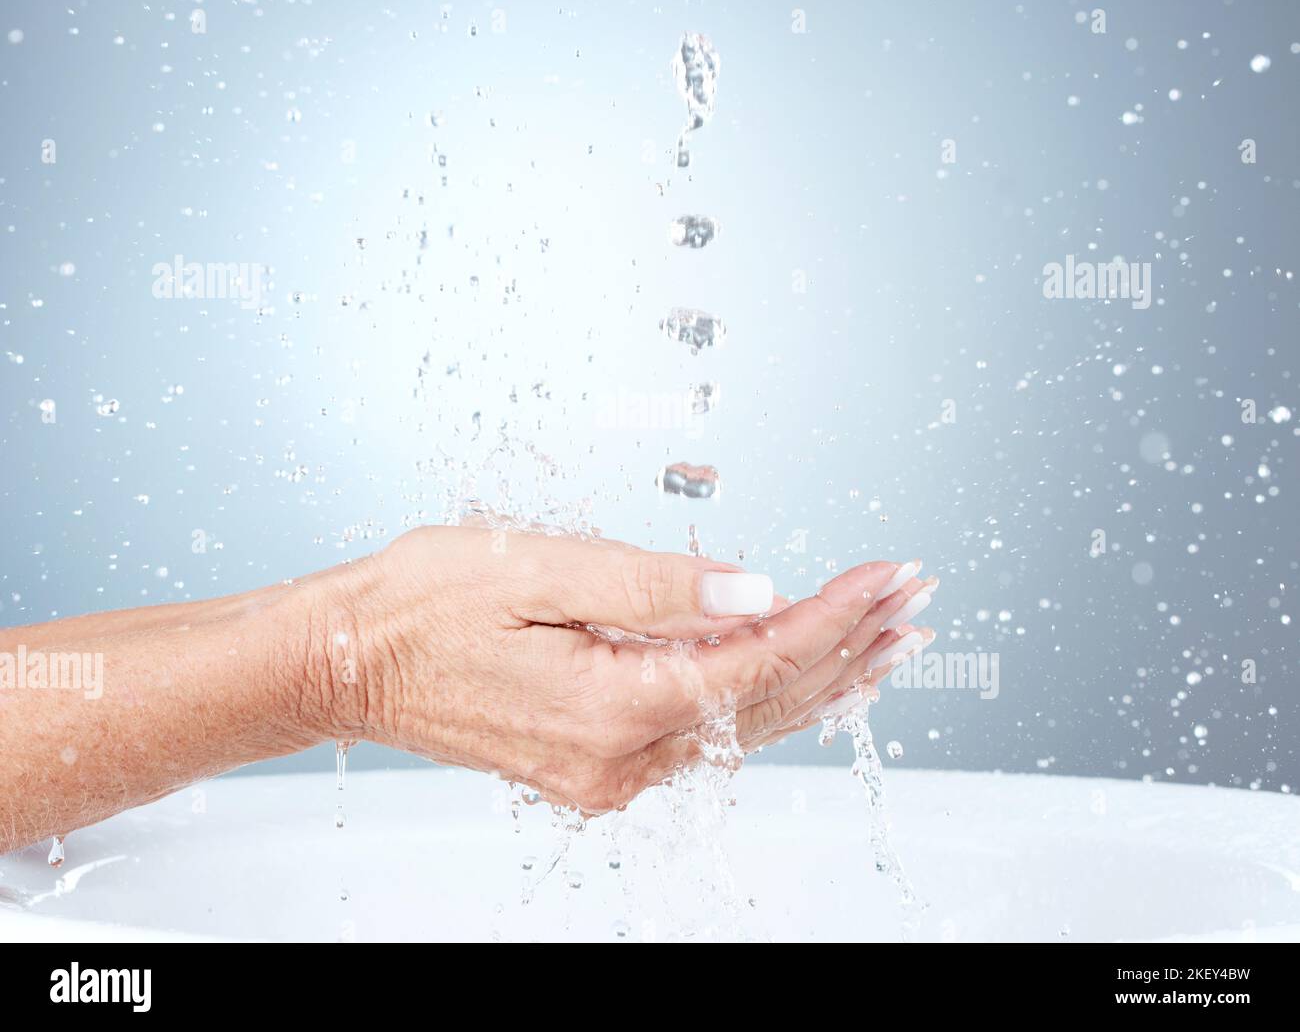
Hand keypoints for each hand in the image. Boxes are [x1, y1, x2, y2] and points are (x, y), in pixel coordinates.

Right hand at [318, 526, 937, 811]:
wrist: (349, 662)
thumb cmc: (424, 603)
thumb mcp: (535, 569)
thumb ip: (651, 585)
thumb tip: (755, 589)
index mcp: (609, 706)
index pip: (759, 659)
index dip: (835, 612)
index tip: (890, 573)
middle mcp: (620, 759)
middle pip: (768, 699)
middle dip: (850, 642)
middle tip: (917, 596)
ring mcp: (610, 771)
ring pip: (746, 722)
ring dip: (823, 673)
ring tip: (891, 636)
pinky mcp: (598, 764)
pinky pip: (707, 730)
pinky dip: (766, 694)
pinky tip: (806, 675)